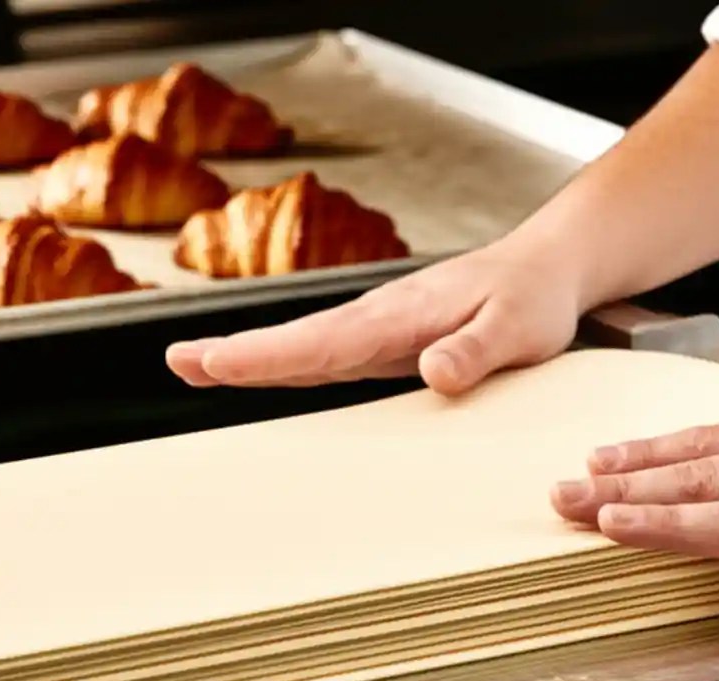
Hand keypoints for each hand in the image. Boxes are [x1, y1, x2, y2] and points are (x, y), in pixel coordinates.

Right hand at [164, 239, 583, 394]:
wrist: (542, 269)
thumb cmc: (531, 298)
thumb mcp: (519, 327)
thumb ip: (475, 349)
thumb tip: (432, 372)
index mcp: (400, 315)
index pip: (324, 340)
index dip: (269, 355)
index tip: (219, 362)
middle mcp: (376, 319)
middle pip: (294, 339)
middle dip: (234, 352)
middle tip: (176, 362)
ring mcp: (374, 330)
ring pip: (300, 346)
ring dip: (246, 356)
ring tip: (191, 366)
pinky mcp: (382, 343)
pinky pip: (322, 357)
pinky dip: (282, 364)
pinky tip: (256, 374)